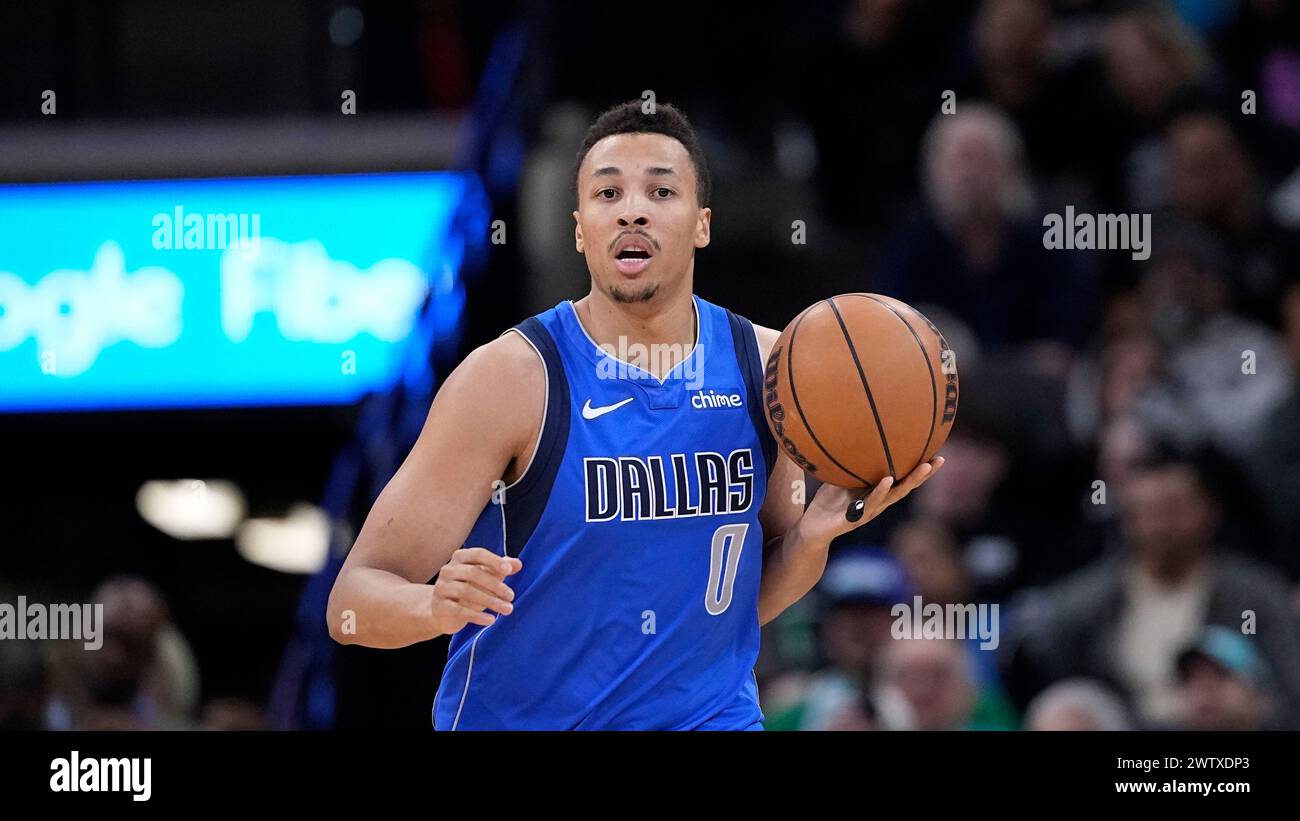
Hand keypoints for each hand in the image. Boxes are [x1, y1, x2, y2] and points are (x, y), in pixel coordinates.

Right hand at [430, 548, 521, 633]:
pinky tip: (491, 620)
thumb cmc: (469, 588)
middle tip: (511, 596)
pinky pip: (459, 610)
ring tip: (507, 609)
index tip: (509, 571)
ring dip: (490, 601)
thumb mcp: (486, 577)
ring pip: (467, 591)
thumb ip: (501, 569)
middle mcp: (448, 570)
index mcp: (460, 557)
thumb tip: (518, 564)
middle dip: (495, 585)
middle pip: (473, 573)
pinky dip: (477, 616)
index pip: (477, 554)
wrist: (443, 611)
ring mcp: (442, 587)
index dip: (493, 561)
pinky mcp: (440, 606)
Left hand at [800, 457, 945, 542]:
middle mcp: (878, 504)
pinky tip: (887, 480)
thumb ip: (851, 463)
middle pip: (905, 488)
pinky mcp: (854, 520)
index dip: (919, 471)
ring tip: (923, 467)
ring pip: (893, 496)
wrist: (811, 528)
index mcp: (877, 494)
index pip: (903, 480)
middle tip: (939, 460)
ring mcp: (868, 512)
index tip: (938, 455)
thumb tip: (853, 433)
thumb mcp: (841, 478)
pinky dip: (879, 492)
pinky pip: (869, 504)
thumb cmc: (829, 502)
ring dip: (909, 481)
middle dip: (923, 475)